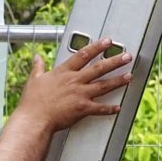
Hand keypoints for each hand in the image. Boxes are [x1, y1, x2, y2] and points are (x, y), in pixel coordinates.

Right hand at [14, 38, 134, 132]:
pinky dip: (109, 109)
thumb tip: (37, 58)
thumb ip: (38, 67)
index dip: (97, 47)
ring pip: (103, 85)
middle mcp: (74, 81)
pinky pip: (99, 108)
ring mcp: (80, 94)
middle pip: (98, 68)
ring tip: (129, 76)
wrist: (34, 118)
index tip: (107, 42)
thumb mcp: (34, 80)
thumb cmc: (32, 102)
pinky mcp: (82, 109)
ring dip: (117, 80)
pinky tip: (118, 107)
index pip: (83, 55)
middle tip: (127, 56)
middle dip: (115, 61)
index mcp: (64, 72)